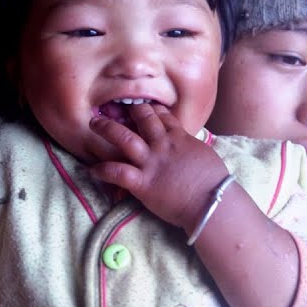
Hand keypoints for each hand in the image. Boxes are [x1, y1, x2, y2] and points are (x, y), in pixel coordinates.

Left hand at [85, 102, 228, 229]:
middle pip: (143, 119)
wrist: (212, 202)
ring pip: (124, 138)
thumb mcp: (203, 154)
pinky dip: (102, 170)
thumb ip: (189, 146)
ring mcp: (150, 163)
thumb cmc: (213, 182)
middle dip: (129, 109)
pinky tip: (92, 169)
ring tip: (94, 123)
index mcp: (179, 138)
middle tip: (114, 104)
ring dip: (107, 129)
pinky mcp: (142, 183)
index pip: (163, 117)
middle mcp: (162, 145)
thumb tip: (185, 144)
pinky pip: (117, 172)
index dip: (151, 109)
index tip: (141, 104)